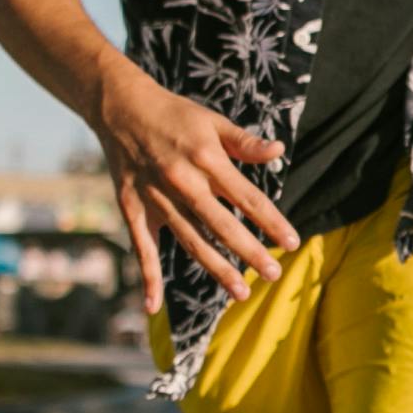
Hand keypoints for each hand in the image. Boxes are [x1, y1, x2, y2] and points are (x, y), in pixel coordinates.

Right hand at [93, 66, 298, 296]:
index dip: (271, 222)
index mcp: (206, 159)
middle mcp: (182, 182)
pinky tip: (153, 306)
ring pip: (191, 241)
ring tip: (241, 292)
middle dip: (250, 252)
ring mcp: (155, 198)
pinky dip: (147, 278)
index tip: (292, 243)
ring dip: (217, 268)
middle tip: (274, 274)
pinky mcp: (132, 209)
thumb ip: (244, 142)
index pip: (247, 197)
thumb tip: (279, 150)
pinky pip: (141, 249)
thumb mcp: (212, 121)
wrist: (120, 107)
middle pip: (222, 225)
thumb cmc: (174, 114)